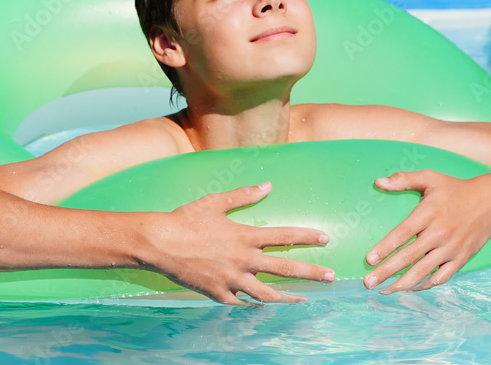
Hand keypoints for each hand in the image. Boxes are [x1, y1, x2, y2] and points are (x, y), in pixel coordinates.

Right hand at [140, 181, 334, 305]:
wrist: (159, 243)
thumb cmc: (186, 218)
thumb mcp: (216, 201)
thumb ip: (244, 195)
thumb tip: (268, 186)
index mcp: (245, 236)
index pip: (284, 236)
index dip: (307, 237)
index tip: (325, 238)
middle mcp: (243, 260)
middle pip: (285, 269)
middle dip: (312, 273)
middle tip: (332, 276)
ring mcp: (231, 280)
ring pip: (267, 294)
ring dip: (289, 297)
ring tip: (305, 299)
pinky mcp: (218, 294)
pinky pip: (241, 303)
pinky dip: (253, 304)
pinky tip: (264, 305)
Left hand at [363, 170, 490, 293]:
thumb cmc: (456, 189)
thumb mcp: (431, 178)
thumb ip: (404, 179)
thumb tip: (378, 182)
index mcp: (429, 213)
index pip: (403, 233)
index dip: (385, 247)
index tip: (369, 259)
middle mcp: (440, 233)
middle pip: (409, 256)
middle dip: (387, 272)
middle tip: (368, 282)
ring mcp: (452, 248)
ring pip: (423, 271)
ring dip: (402, 284)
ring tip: (384, 291)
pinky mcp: (461, 259)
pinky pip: (441, 277)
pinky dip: (425, 285)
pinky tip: (410, 288)